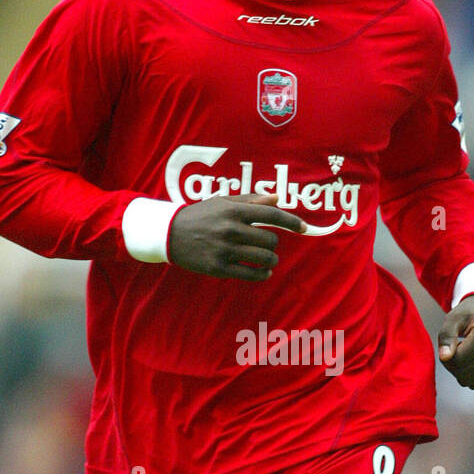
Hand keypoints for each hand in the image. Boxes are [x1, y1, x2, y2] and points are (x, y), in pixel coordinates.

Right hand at [167, 192, 305, 280]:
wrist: (169, 233)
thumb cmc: (200, 215)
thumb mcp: (223, 203)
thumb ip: (251, 200)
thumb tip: (277, 198)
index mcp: (234, 211)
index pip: (272, 215)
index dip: (292, 222)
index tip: (304, 228)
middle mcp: (231, 230)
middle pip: (270, 240)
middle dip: (273, 243)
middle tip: (267, 244)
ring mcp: (225, 250)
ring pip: (264, 259)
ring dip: (271, 260)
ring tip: (269, 259)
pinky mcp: (219, 268)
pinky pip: (251, 275)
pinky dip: (262, 275)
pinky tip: (264, 272)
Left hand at [437, 294, 473, 388]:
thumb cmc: (467, 315)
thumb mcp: (452, 319)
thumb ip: (446, 336)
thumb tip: (444, 357)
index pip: (458, 360)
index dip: (446, 356)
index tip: (448, 344)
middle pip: (463, 374)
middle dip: (452, 364)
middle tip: (454, 349)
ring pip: (468, 382)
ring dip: (459, 370)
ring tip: (463, 353)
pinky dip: (468, 375)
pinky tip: (471, 360)